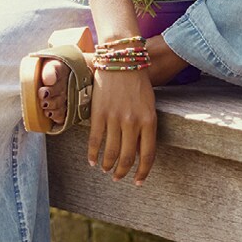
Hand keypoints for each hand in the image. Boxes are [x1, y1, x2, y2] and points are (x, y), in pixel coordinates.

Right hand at [87, 70, 157, 184]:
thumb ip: (145, 126)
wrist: (121, 59)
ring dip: (107, 165)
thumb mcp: (149, 105)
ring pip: (111, 152)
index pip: (148, 155)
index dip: (143, 172)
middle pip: (128, 157)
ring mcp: (115, 118)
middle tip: (118, 177)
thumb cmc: (138, 81)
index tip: (138, 181)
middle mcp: (133, 122)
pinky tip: (92, 161)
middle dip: (122, 172)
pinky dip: (92, 154)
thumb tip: (139, 150)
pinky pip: (95, 140)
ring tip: (106, 169)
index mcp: (149, 120)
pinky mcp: (99, 113)